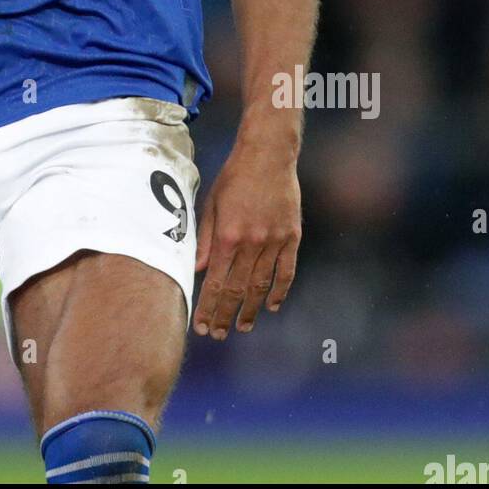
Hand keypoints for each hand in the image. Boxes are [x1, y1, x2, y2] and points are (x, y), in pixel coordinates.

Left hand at [193, 138, 300, 338]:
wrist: (268, 154)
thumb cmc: (234, 177)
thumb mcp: (211, 203)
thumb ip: (204, 238)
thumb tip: (196, 270)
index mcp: (227, 235)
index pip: (216, 282)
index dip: (209, 307)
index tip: (201, 326)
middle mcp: (251, 242)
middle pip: (237, 290)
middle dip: (225, 315)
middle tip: (217, 334)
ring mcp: (274, 241)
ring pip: (261, 285)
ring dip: (251, 310)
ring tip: (243, 327)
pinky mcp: (292, 236)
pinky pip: (286, 271)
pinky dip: (279, 291)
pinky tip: (271, 305)